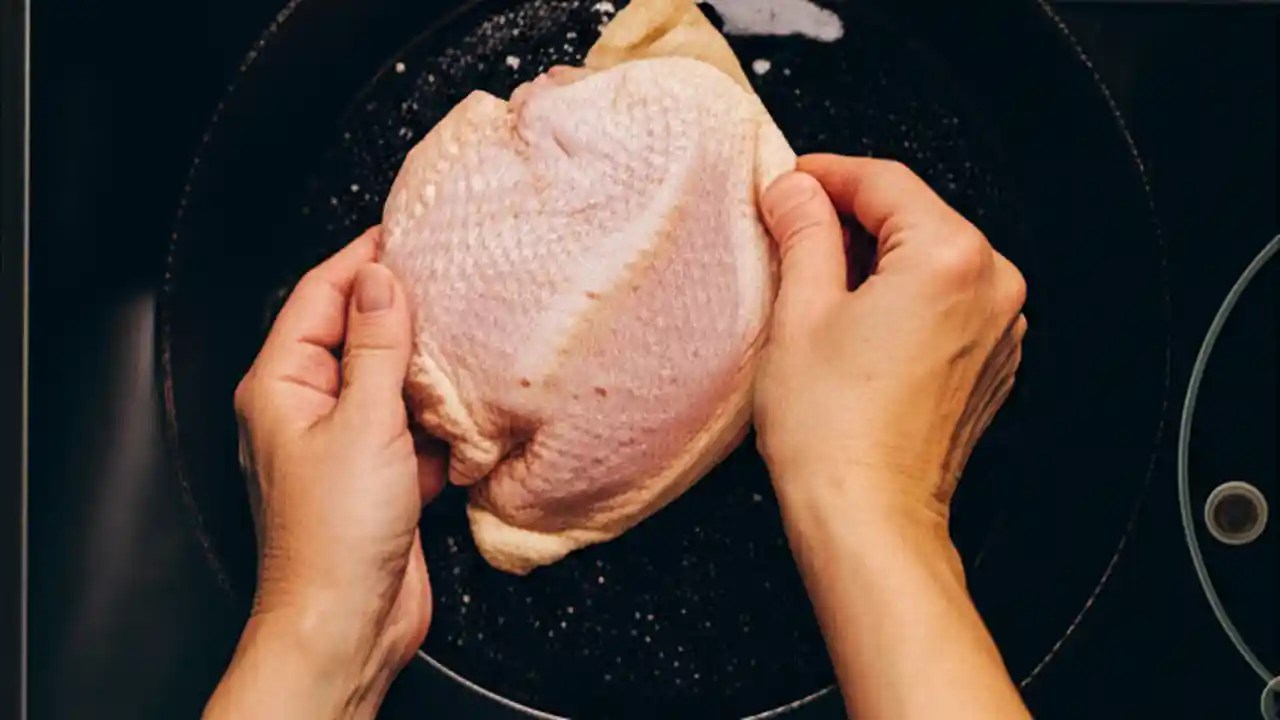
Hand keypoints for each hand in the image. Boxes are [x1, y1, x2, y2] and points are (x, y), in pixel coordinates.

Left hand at [206, 227, 445, 719]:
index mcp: (282, 385)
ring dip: (427, 367)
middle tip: (450, 277)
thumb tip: (381, 280)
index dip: (361, 259)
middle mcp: (309, 409)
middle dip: (402, 310)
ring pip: (390, 382)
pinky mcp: (380, 478)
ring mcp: (346, 445)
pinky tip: (471, 411)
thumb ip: (377, 346)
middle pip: (357, 335)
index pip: (319, 296)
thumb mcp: (362, 423)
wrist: (347, 625)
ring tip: (469, 336)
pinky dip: (441, 420)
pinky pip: (413, 429)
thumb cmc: (333, 537)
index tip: (405, 230)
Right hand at [754, 155, 1029, 719]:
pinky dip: (905, 296)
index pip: (884, 182)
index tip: (788, 181)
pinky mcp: (993, 363)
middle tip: (790, 227)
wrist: (869, 519)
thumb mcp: (800, 313)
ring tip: (817, 280)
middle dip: (851, 215)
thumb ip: (804, 234)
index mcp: (950, 258)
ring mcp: (1001, 328)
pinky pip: (948, 302)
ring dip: (879, 257)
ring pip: (932, 259)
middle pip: (915, 217)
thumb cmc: (832, 430)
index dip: (826, 174)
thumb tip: (794, 189)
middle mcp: (993, 285)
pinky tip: (856, 322)